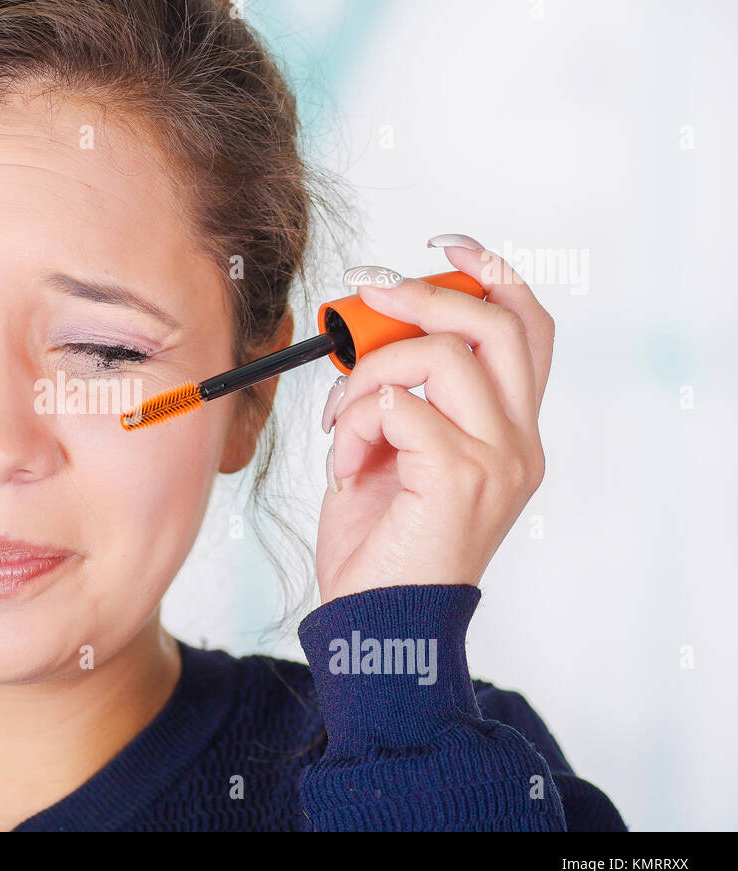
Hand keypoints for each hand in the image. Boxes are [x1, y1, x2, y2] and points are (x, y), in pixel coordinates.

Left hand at [314, 235, 554, 603]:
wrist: (379, 623)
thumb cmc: (381, 544)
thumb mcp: (392, 452)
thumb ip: (401, 393)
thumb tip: (370, 330)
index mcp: (512, 433)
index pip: (528, 328)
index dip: (492, 274)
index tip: (442, 247)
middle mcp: (520, 442)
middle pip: (497, 322)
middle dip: (423, 295)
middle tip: (366, 295)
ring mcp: (497, 460)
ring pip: (442, 354)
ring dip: (369, 374)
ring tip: (341, 421)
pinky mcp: (460, 477)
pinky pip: (398, 405)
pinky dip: (355, 423)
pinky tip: (344, 466)